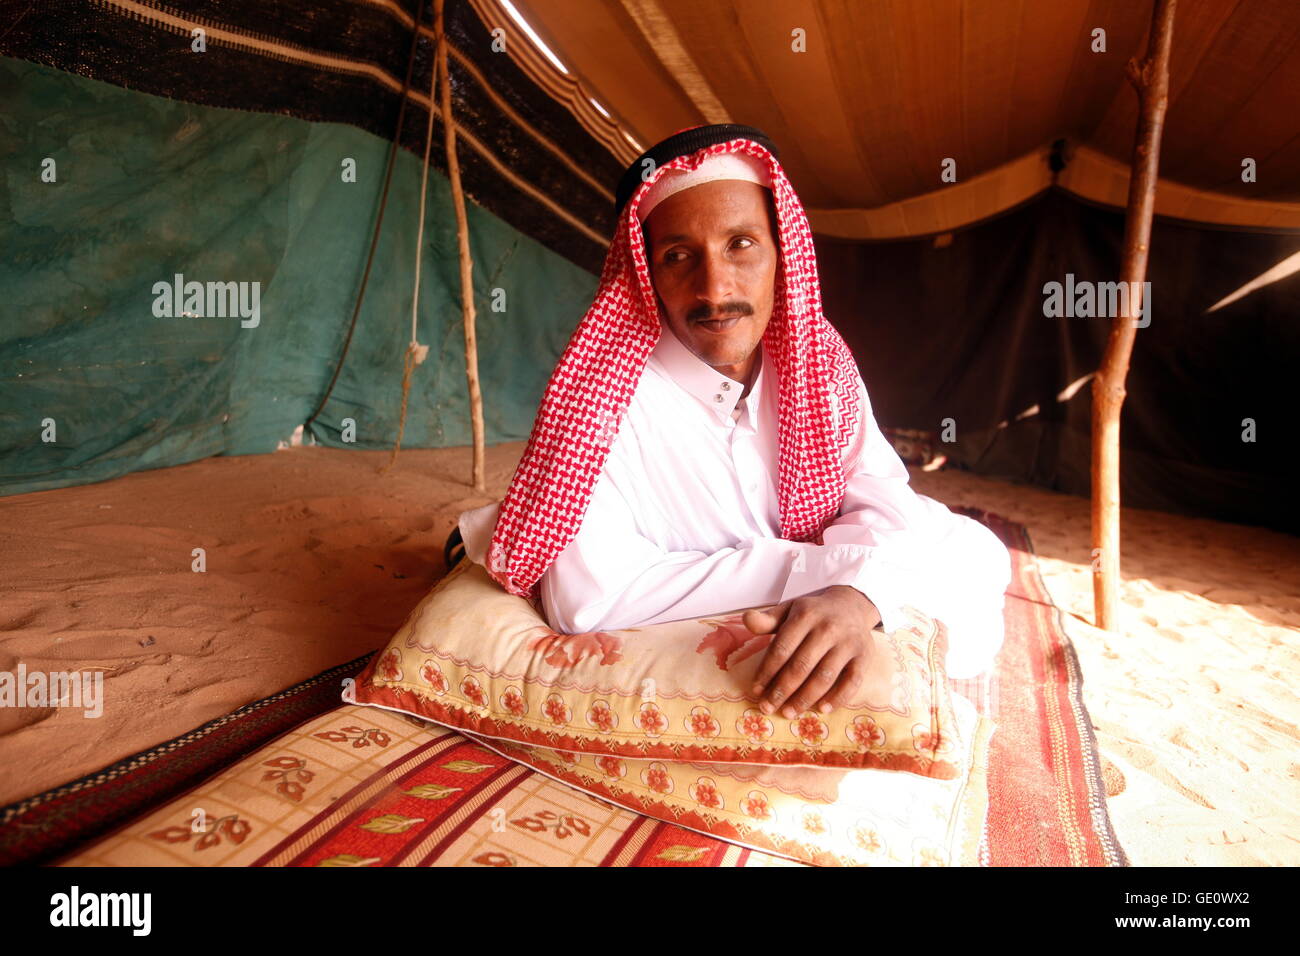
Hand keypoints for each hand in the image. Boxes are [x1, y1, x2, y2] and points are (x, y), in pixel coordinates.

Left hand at [742, 586, 880, 718]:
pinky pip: (852, 681)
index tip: (756, 691)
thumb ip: (768, 620)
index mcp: (805, 615)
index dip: (767, 672)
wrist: (851, 604)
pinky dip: (838, 698)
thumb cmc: (813, 613)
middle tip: (768, 707)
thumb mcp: (789, 610)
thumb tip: (747, 619)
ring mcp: (849, 643)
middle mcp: (828, 628)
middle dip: (782, 690)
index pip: (782, 648)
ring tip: (789, 713)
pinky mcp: (864, 656)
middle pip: (801, 666)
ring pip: (824, 676)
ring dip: (805, 698)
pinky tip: (822, 710)